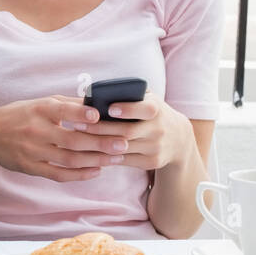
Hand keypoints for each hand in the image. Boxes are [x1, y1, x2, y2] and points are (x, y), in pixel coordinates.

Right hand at [0, 95, 127, 182]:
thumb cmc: (19, 115)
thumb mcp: (39, 102)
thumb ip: (68, 104)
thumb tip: (98, 103)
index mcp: (38, 109)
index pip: (62, 111)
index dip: (80, 114)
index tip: (99, 116)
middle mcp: (35, 130)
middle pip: (73, 140)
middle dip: (101, 143)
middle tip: (124, 144)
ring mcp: (32, 150)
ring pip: (69, 159)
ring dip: (96, 160)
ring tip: (116, 159)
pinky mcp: (30, 167)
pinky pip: (58, 174)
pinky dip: (79, 174)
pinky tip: (95, 171)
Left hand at [80, 91, 194, 172]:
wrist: (178, 139)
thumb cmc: (150, 113)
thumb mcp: (147, 100)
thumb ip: (128, 94)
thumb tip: (94, 92)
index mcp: (157, 109)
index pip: (145, 109)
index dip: (128, 109)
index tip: (109, 109)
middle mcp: (159, 129)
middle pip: (126, 131)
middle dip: (100, 128)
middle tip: (76, 124)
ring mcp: (156, 147)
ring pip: (122, 147)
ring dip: (97, 144)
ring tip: (77, 138)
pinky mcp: (151, 162)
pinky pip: (123, 160)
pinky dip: (105, 156)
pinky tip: (88, 151)